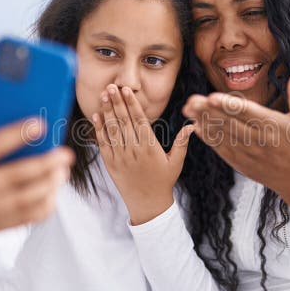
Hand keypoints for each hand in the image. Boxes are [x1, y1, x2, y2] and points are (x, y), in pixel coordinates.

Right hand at [0, 99, 74, 252]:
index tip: (41, 123)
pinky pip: (30, 216)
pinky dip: (48, 203)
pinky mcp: (2, 223)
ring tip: (63, 169)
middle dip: (45, 163)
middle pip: (16, 175)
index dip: (16, 134)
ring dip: (51, 183)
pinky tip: (55, 188)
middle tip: (66, 152)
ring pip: (27, 198)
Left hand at [93, 84, 193, 224]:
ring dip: (107, 111)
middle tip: (112, 86)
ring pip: (112, 130)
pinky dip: (99, 129)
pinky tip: (97, 116)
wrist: (148, 204)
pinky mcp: (111, 164)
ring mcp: (121, 157)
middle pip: (124, 121)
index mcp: (150, 147)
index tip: (127, 90)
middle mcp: (134, 150)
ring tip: (104, 95)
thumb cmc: (164, 182)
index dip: (132, 104)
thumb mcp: (176, 162)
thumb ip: (182, 142)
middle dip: (117, 102)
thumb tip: (192, 125)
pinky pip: (104, 143)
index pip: (139, 120)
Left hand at [182, 72, 289, 209]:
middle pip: (229, 123)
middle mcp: (258, 140)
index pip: (247, 113)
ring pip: (222, 135)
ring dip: (203, 122)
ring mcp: (247, 152)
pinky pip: (221, 148)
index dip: (229, 105)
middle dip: (208, 111)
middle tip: (192, 100)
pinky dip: (208, 137)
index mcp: (273, 127)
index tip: (212, 96)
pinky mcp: (239, 162)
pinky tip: (196, 125)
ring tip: (188, 109)